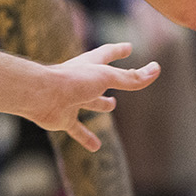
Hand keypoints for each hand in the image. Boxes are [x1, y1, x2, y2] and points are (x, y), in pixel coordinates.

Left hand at [27, 43, 159, 150]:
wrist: (40, 95)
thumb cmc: (72, 81)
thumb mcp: (107, 77)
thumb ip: (131, 78)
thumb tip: (156, 70)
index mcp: (90, 65)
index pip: (108, 54)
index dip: (119, 50)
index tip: (128, 47)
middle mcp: (81, 81)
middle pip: (100, 78)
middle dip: (112, 78)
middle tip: (121, 79)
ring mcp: (72, 100)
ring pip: (89, 102)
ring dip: (100, 103)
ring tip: (110, 106)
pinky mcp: (63, 118)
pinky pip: (77, 130)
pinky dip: (86, 138)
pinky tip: (96, 147)